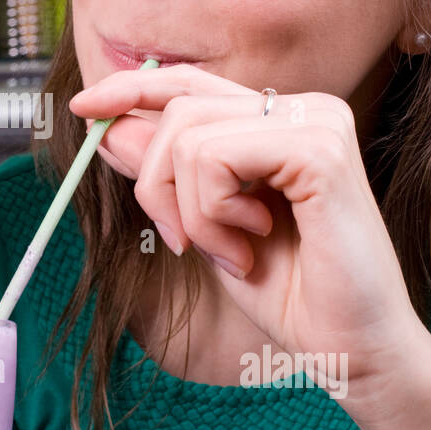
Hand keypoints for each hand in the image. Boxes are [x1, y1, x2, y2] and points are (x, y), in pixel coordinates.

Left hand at [70, 65, 427, 427]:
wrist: (348, 346)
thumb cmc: (290, 291)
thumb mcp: (207, 223)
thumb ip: (167, 172)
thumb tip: (109, 125)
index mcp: (280, 120)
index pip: (191, 83)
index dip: (131, 89)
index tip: (82, 108)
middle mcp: (303, 108)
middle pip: (178, 110)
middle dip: (155, 184)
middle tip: (183, 242)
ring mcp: (317, 122)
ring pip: (189, 137)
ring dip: (190, 211)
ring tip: (230, 251)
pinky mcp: (320, 148)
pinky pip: (215, 159)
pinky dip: (213, 214)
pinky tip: (251, 245)